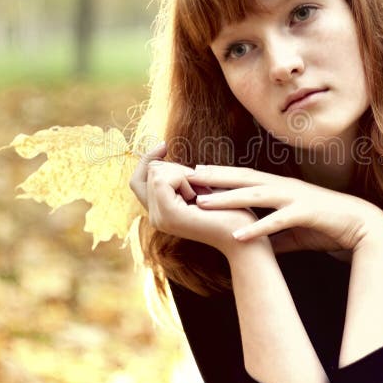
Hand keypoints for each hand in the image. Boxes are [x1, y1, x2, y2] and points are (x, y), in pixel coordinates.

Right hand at [128, 143, 257, 254]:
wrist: (244, 237)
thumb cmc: (229, 210)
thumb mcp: (199, 186)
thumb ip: (178, 176)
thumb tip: (160, 151)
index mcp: (160, 212)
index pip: (138, 180)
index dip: (147, 159)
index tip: (164, 145)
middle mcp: (154, 217)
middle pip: (149, 170)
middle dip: (175, 168)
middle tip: (200, 187)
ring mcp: (159, 218)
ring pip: (156, 171)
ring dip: (182, 174)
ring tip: (201, 195)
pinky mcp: (169, 215)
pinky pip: (163, 179)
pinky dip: (182, 178)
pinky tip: (199, 196)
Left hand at [186, 165, 382, 252]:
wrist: (362, 225)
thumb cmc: (326, 224)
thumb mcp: (291, 229)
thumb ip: (270, 233)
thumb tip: (246, 243)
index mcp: (280, 187)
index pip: (245, 177)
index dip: (220, 174)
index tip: (195, 173)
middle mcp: (284, 187)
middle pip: (244, 178)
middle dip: (216, 176)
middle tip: (188, 176)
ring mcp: (295, 198)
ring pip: (256, 195)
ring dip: (228, 199)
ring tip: (203, 203)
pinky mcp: (306, 213)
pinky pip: (278, 221)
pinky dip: (258, 228)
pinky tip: (238, 236)